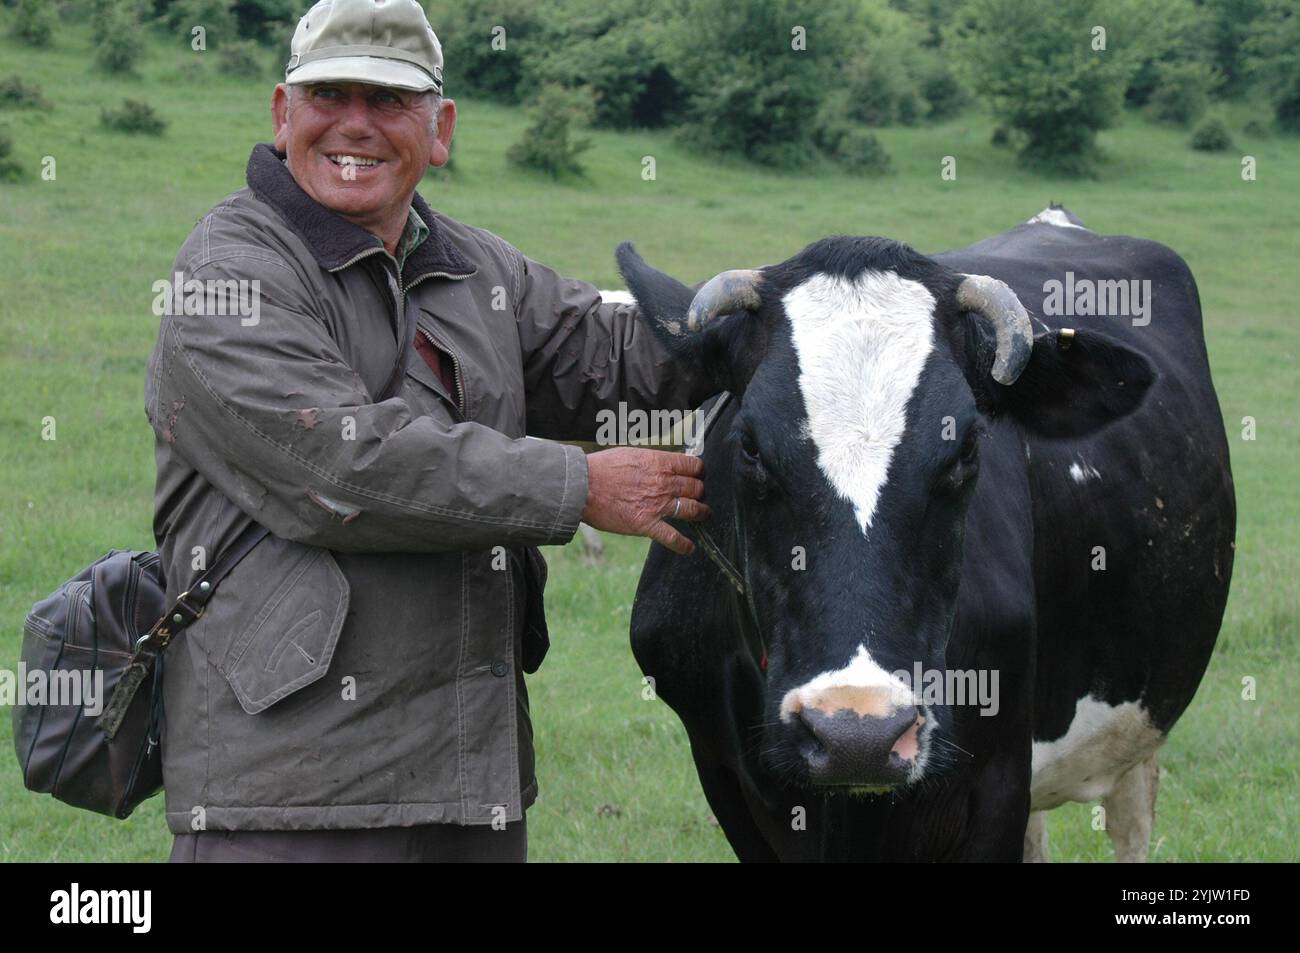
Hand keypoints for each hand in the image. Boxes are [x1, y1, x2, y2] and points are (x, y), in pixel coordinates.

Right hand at [581, 448, 709, 554]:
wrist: (583, 486)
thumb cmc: (602, 468)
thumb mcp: (632, 454)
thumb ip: (652, 461)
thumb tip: (663, 463)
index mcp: (660, 463)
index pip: (694, 466)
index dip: (698, 471)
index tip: (697, 475)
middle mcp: (664, 483)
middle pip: (697, 488)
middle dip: (699, 491)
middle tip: (697, 494)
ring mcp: (658, 505)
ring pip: (693, 510)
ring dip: (701, 513)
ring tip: (702, 515)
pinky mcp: (646, 525)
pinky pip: (673, 538)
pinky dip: (683, 545)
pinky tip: (689, 548)